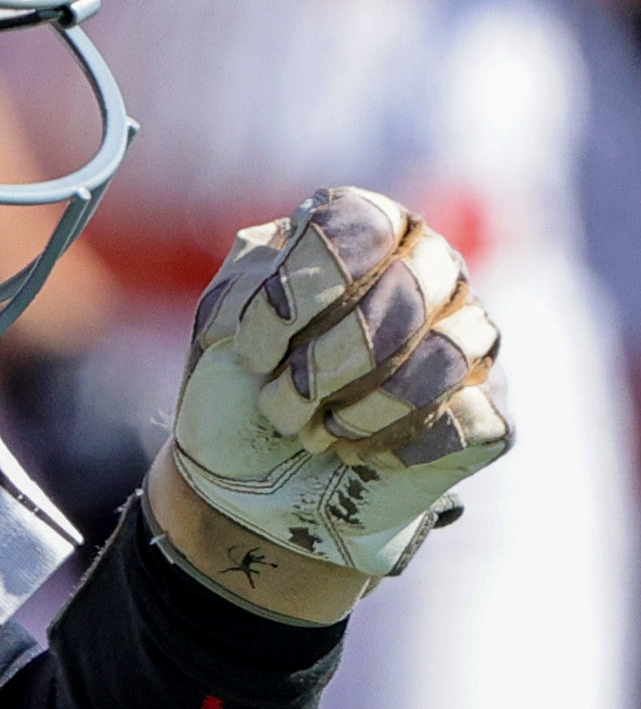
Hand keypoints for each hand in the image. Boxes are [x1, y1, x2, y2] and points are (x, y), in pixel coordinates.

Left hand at [160, 186, 511, 598]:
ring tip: (310, 431)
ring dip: (354, 410)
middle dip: (326, 362)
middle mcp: (430, 269)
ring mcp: (470, 337)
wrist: (251, 487)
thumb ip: (255, 275)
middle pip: (407, 289)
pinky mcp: (490, 410)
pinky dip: (389, 448)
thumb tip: (309, 262)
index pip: (360, 222)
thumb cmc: (236, 392)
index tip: (252, 350)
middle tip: (279, 402)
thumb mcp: (218, 325)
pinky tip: (355, 453)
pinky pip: (463, 418)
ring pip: (442, 356)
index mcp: (363, 230)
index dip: (298, 291)